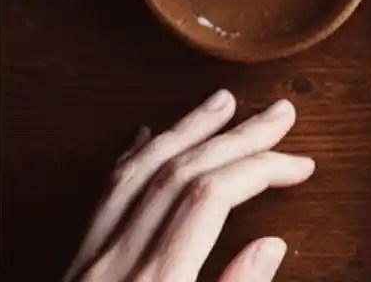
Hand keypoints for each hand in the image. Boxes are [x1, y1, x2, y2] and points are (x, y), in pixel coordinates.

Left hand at [64, 91, 314, 281]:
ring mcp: (87, 262)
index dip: (259, 168)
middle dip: (236, 135)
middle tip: (278, 114)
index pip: (209, 196)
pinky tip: (151, 139)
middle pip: (179, 173)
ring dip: (185, 130)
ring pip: (137, 172)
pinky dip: (134, 158)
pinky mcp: (72, 267)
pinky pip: (103, 195)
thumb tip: (270, 246)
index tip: (298, 165)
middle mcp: (114, 265)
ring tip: (222, 104)